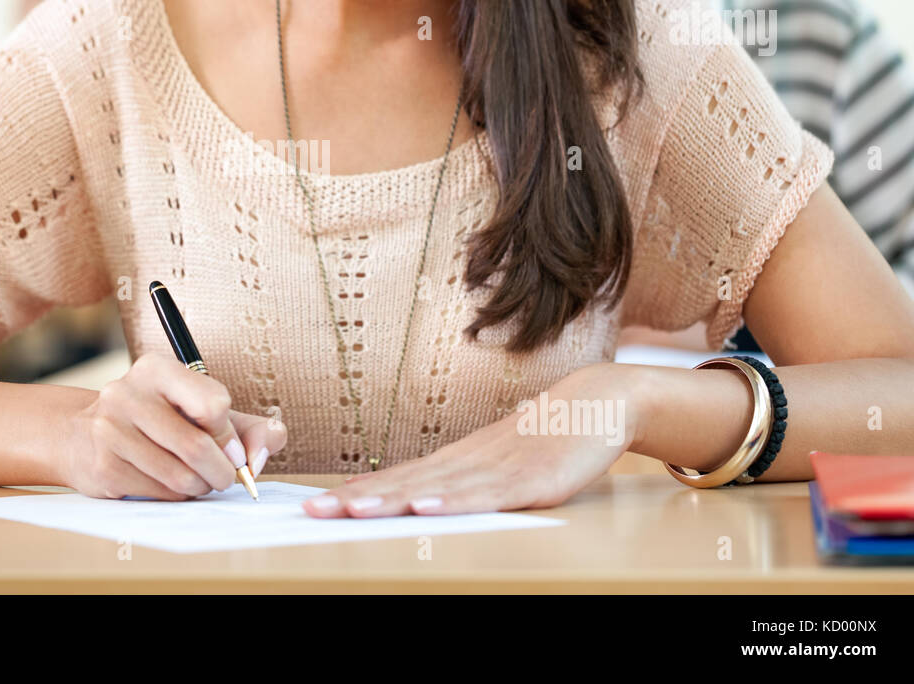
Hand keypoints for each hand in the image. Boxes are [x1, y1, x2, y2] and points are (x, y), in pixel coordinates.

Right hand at [61, 351, 286, 499]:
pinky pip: (160, 493)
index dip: (228, 433)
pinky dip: (176, 496)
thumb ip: (249, 428)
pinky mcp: (103, 467)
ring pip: (180, 475)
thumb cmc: (158, 422)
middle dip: (222, 472)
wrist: (85, 437)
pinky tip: (169, 484)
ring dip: (200, 487)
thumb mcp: (204, 413)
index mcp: (157, 369)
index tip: (228, 445)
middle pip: (198, 446)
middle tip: (224, 478)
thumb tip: (259, 458)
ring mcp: (110, 430)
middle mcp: (128, 392)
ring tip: (198, 481)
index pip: (214, 403)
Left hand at [302, 363, 640, 517]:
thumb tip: (419, 498)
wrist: (600, 401)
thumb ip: (461, 480)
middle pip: (404, 483)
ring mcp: (498, 469)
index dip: (355, 493)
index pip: (396, 479)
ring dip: (391, 500)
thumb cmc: (547, 437)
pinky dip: (454, 501)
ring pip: (436, 488)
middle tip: (313, 512)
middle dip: (356, 499)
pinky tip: (426, 507)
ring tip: (351, 510)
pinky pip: (487, 494)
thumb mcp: (498, 462)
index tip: (315, 506)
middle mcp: (468, 462)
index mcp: (458, 460)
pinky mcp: (531, 479)